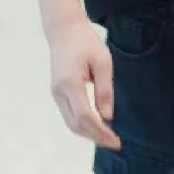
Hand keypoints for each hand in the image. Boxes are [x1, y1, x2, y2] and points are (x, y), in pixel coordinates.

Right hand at [46, 18, 120, 149]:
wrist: (63, 30)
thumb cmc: (85, 42)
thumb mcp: (103, 62)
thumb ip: (105, 90)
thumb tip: (107, 117)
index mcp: (70, 83)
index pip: (85, 116)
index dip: (101, 132)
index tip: (117, 140)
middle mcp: (59, 91)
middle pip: (76, 125)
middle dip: (96, 137)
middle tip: (115, 143)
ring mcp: (56, 93)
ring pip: (71, 123)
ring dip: (89, 134)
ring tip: (108, 138)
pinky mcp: (57, 92)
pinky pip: (69, 115)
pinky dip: (83, 125)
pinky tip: (97, 126)